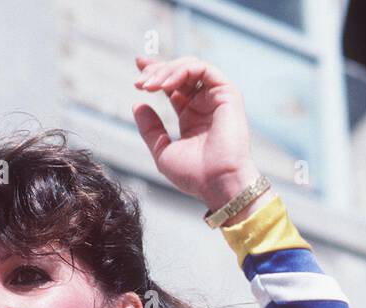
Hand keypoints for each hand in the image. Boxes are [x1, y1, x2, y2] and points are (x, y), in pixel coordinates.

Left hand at [131, 56, 263, 213]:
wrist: (218, 183)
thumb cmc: (195, 175)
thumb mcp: (163, 151)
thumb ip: (150, 128)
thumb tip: (137, 104)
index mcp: (192, 117)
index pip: (174, 86)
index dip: (156, 72)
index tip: (138, 67)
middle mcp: (205, 105)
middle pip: (180, 72)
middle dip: (157, 70)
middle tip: (140, 83)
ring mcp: (217, 98)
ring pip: (190, 67)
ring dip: (166, 71)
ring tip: (149, 85)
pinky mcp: (228, 94)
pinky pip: (203, 69)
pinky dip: (182, 71)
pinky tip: (166, 85)